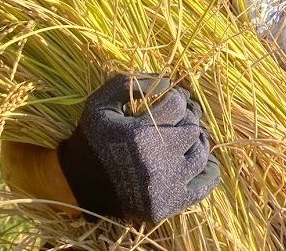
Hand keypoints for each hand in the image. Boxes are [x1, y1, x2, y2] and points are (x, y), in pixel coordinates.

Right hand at [57, 73, 219, 223]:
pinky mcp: (169, 205)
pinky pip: (204, 186)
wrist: (78, 184)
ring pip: (200, 154)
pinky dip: (208, 169)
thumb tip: (166, 79)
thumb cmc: (91, 138)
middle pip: (192, 128)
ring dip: (198, 139)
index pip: (177, 105)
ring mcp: (165, 186)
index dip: (178, 95)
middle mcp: (157, 162)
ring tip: (188, 133)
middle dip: (189, 115)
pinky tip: (199, 159)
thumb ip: (130, 84)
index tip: (174, 94)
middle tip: (182, 112)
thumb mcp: (100, 103)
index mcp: (139, 134)